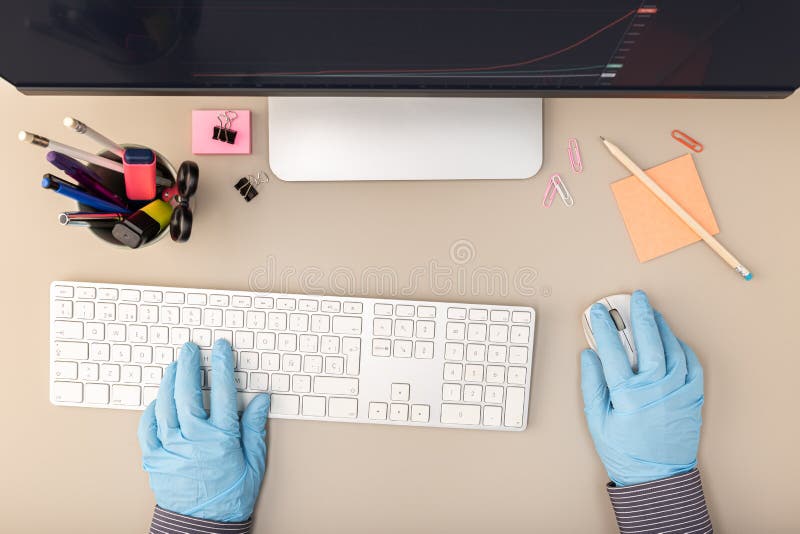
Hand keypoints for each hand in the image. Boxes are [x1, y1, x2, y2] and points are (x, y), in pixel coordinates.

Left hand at [138, 340, 269, 521]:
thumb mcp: (254, 462)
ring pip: (165, 405)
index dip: (222, 365)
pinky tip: (157, 400)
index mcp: (221, 438)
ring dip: (169, 381)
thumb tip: (260, 399)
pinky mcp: (155, 459)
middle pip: (187, 391)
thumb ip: (254, 427)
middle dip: (188, 365)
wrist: (203, 526)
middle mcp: (193, 439)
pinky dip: (151, 410)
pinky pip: (148, 428)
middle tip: (189, 349)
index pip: (223, 391)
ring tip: (173, 366)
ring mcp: (170, 448)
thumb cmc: (231, 496)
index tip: (221, 349)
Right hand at [580, 290, 703, 486]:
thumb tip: (589, 355)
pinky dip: (682, 348)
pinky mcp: (692, 398)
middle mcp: (656, 388)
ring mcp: (678, 391)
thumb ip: (592, 385)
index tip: (596, 313)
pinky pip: (691, 364)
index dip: (602, 327)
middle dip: (639, 314)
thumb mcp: (597, 421)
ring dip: (662, 327)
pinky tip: (673, 340)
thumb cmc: (626, 453)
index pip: (612, 349)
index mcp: (628, 394)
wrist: (658, 479)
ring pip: (673, 348)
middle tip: (634, 298)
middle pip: (648, 339)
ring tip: (652, 314)